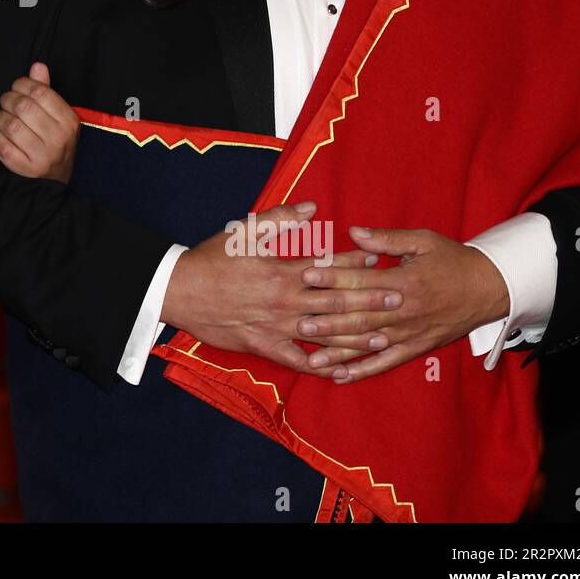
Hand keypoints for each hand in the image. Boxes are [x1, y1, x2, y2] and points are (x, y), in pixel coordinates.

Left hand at [0, 62, 79, 182]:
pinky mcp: (27, 170)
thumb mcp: (58, 116)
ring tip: (4, 120)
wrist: (59, 180)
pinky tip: (2, 137)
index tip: (17, 88)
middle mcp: (59, 139)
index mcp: (69, 121)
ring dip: (1, 119)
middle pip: (23, 106)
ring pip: (10, 125)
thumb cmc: (55, 142)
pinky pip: (2, 146)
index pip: (40, 91)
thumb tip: (37, 66)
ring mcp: (43, 156)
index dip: (22, 84)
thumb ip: (46, 90)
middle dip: (8, 100)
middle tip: (6, 103)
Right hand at [161, 203, 403, 376]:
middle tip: (400, 298)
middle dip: (371, 298)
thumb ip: (281, 219)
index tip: (380, 258)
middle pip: (337, 300)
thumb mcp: (244, 231)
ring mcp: (278, 326)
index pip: (328, 265)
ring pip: (326, 334)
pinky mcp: (266, 346)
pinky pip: (299, 361)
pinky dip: (322, 367)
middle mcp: (286, 300)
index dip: (356, 261)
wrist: (179, 290)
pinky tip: (342, 371)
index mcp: (282, 270)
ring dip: (358, 335)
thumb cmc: (212, 258)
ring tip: (386, 335)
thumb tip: (313, 207)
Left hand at [294, 226, 509, 382]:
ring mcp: (409, 333)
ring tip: (310, 357)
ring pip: (368, 344)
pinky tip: (340, 376)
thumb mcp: (422, 241)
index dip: (333, 277)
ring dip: (338, 351)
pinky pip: (385, 363)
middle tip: (299, 321)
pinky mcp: (415, 348)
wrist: (488, 289)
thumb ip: (386, 239)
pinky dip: (363, 371)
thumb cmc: (451, 260)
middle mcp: (404, 311)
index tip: (306, 275)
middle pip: (360, 316)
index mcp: (404, 282)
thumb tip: (354, 232)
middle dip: (328, 320)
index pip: (361, 281)